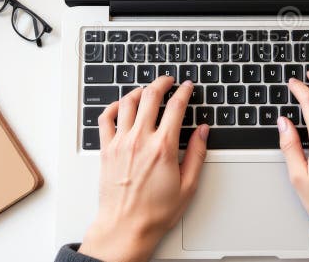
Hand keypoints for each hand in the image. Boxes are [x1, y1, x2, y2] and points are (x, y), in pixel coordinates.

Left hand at [78, 76, 209, 261]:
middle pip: (150, 96)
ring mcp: (120, 142)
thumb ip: (197, 153)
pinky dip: (114, 106)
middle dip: (162, 82)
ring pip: (127, 102)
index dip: (184, 91)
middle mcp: (140, 140)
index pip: (176, 107)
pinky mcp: (106, 149)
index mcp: (163, 147)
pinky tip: (122, 106)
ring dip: (139, 90)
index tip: (187, 87)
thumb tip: (203, 131)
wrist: (125, 227)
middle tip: (168, 80)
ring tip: (147, 90)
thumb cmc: (155, 212)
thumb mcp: (188, 185)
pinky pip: (105, 118)